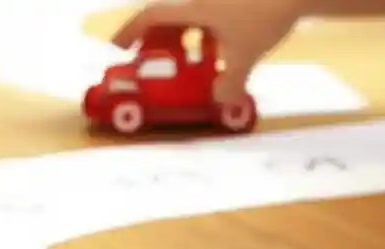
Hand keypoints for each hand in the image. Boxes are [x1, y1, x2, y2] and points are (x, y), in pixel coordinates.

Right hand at [111, 0, 307, 104]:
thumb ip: (231, 82)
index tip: (118, 50)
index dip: (129, 32)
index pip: (151, 16)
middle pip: (169, 19)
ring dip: (189, 40)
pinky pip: (214, 18)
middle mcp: (203, 0)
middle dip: (160, 42)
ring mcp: (221, 0)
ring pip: (194, 19)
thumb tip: (222, 101)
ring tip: (195, 62)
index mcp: (195, 9)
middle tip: (157, 63)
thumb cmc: (266, 15)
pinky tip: (224, 52)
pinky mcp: (236, 3)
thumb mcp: (246, 54)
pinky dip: (212, 36)